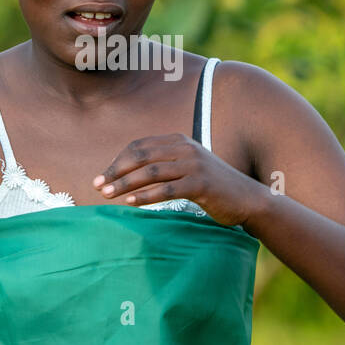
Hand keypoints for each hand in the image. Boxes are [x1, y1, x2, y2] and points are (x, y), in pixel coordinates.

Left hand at [92, 133, 265, 226]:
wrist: (246, 199)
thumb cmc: (212, 187)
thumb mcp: (187, 169)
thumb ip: (164, 166)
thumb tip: (128, 176)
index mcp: (179, 141)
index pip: (139, 146)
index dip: (117, 161)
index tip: (101, 177)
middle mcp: (185, 148)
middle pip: (141, 157)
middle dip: (116, 171)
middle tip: (97, 186)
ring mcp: (194, 164)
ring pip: (151, 172)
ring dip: (126, 183)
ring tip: (108, 195)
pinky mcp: (201, 183)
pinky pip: (167, 189)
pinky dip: (146, 196)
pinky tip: (131, 203)